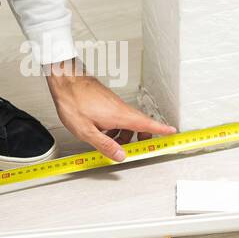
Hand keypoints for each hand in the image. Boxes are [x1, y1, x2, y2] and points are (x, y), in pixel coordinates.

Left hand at [45, 59, 174, 160]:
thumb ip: (105, 145)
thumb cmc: (73, 101)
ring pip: (128, 121)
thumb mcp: (86, 131)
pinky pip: (119, 117)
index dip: (161, 129)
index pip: (146, 124)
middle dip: (142, 137)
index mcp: (119, 116)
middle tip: (138, 148)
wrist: (65, 80)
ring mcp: (114, 104)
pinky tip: (104, 132)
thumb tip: (121, 156)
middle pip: (140, 124)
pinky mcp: (108, 102)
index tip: (172, 132)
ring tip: (114, 145)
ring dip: (126, 134)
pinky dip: (117, 127)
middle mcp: (120, 108)